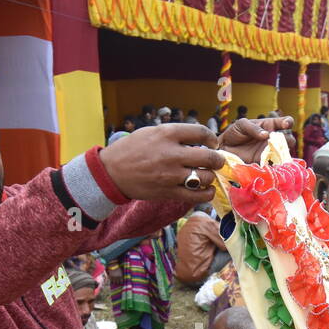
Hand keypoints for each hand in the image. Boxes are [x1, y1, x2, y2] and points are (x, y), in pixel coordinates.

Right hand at [100, 123, 224, 202]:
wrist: (111, 172)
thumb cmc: (131, 149)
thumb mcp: (151, 132)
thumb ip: (175, 134)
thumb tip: (199, 139)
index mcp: (167, 134)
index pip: (201, 133)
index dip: (211, 138)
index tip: (211, 142)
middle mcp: (171, 154)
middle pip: (209, 157)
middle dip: (217, 159)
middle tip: (216, 161)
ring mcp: (170, 175)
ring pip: (205, 177)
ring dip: (210, 177)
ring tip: (207, 175)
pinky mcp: (168, 192)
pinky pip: (196, 196)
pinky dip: (206, 194)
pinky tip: (206, 190)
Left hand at [218, 116, 293, 164]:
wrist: (225, 148)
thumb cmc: (235, 132)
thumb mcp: (242, 124)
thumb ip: (253, 128)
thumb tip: (266, 135)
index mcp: (269, 125)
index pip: (285, 122)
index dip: (287, 122)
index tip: (285, 124)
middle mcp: (272, 138)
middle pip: (289, 139)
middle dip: (288, 140)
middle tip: (281, 141)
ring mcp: (270, 150)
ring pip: (284, 152)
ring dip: (283, 152)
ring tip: (277, 152)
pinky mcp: (264, 161)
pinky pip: (274, 163)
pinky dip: (276, 163)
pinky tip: (273, 162)